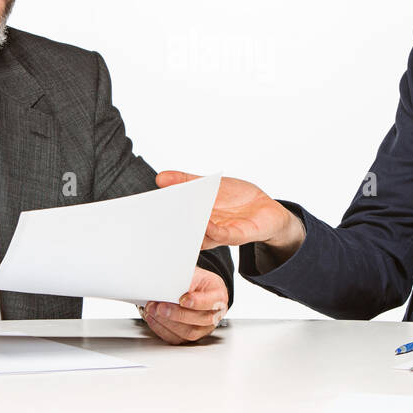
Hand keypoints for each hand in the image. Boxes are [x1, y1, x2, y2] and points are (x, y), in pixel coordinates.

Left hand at [140, 267, 227, 344]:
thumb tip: (170, 286)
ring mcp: (203, 328)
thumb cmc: (198, 282)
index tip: (182, 299)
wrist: (197, 289)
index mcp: (219, 297)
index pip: (211, 302)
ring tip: (153, 310)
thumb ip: (186, 281)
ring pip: (188, 333)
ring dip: (167, 322)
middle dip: (177, 314)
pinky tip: (153, 318)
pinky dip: (161, 329)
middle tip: (161, 306)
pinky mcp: (190, 336)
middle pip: (199, 320)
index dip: (197, 302)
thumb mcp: (195, 274)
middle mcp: (214, 315)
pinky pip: (176, 338)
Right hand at [156, 171, 304, 254]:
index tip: (146, 212)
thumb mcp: (210, 185)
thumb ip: (186, 181)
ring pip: (203, 236)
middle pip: (186, 231)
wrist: (267, 210)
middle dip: (173, 227)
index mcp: (196, 218)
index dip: (162, 217)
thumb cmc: (237, 200)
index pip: (176, 220)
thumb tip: (160, 177)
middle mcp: (206, 230)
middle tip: (158, 219)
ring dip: (193, 229)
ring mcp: (221, 234)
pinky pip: (223, 236)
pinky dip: (214, 231)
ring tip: (180, 220)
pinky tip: (206, 223)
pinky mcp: (238, 235)